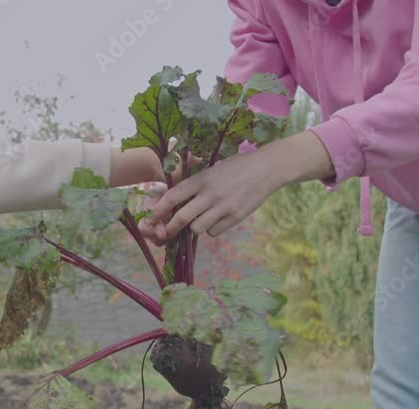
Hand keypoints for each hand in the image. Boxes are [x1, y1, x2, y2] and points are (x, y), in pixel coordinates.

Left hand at [140, 131, 334, 242]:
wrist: (268, 168)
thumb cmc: (236, 166)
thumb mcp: (212, 167)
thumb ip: (193, 181)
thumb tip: (169, 194)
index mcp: (201, 179)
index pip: (173, 196)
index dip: (158, 209)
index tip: (151, 218)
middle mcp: (211, 194)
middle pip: (182, 218)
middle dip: (169, 228)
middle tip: (165, 232)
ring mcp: (224, 207)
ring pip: (197, 228)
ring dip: (194, 227)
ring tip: (200, 219)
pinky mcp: (236, 217)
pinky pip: (214, 232)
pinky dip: (212, 229)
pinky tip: (218, 219)